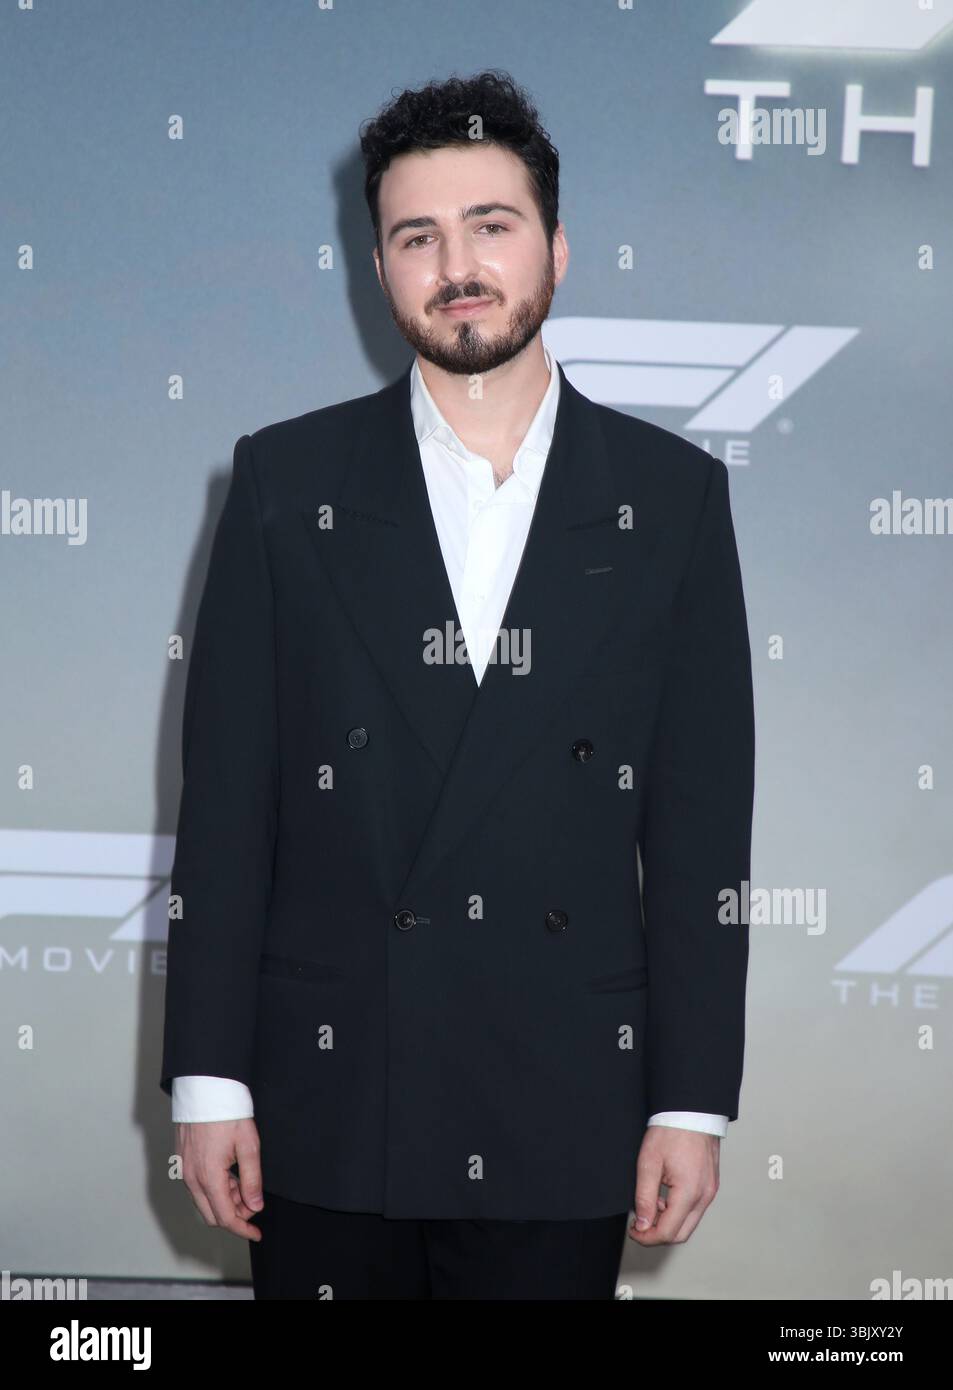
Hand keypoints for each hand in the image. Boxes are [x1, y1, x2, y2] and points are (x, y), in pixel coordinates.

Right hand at [177, 1118, 263, 1241]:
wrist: (206, 1089)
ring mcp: (184, 1171)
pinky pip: (198, 1188)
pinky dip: (215, 1189)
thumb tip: (255, 1206)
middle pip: (212, 1215)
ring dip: (225, 1201)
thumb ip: (252, 1179)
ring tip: (243, 1181)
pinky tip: (230, 1174)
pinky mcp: (182, 1162)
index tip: (257, 1233)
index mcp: (209, 1177)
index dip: (243, 1229)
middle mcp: (192, 1179)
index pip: (225, 1217)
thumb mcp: (248, 1146)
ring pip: (204, 1202)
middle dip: (235, 1215)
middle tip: (253, 1201)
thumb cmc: (228, 1113)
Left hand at [628, 1125, 719, 1244]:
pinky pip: (695, 1209)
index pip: (668, 1232)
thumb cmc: (671, 1131)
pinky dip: (678, 1210)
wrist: (691, 1111)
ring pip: (689, 1223)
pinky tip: (664, 1196)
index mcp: (689, 1192)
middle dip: (657, 1234)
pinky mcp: (710, 1185)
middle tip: (639, 1223)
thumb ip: (644, 1198)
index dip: (647, 1237)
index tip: (633, 1230)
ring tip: (651, 1203)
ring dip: (668, 1222)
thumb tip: (643, 1225)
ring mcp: (710, 1191)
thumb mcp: (649, 1163)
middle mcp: (704, 1196)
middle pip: (681, 1234)